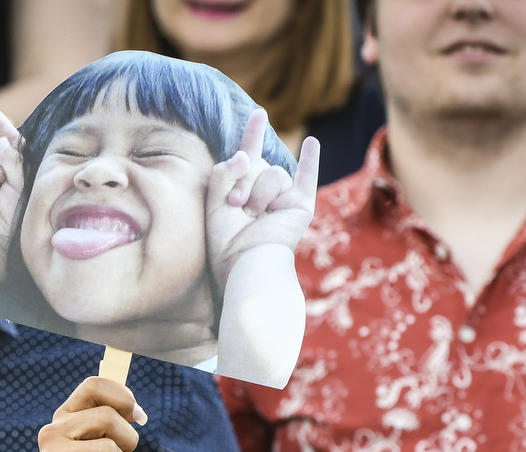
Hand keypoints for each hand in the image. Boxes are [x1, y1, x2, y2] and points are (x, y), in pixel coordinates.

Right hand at [37, 377, 144, 451]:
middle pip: (106, 417)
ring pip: (107, 449)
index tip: (138, 416)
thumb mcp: (111, 446)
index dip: (123, 397)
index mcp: (65, 417)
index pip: (93, 386)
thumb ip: (117, 423)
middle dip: (127, 440)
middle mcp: (51, 432)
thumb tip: (135, 410)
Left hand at [205, 108, 319, 283]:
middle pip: (256, 164)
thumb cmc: (226, 242)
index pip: (248, 156)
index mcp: (243, 191)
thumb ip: (224, 172)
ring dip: (259, 191)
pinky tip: (312, 142)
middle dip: (242, 182)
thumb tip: (247, 154)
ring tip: (253, 214)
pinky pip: (307, 178)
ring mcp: (283, 198)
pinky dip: (311, 160)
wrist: (248, 263)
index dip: (252, 134)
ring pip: (273, 172)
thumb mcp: (213, 201)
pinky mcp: (300, 206)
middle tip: (236, 206)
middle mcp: (264, 193)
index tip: (258, 115)